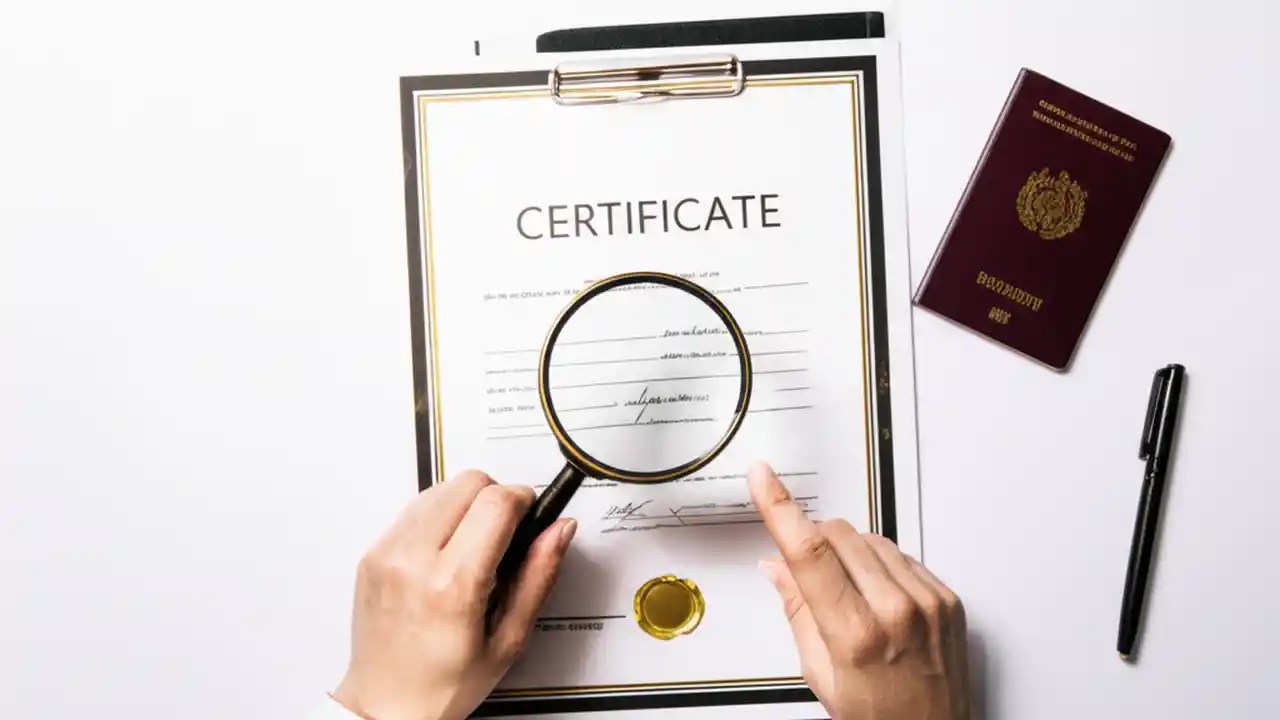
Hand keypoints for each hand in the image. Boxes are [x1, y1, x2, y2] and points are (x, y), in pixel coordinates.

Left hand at [331, 470, 576, 719]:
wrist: (385, 705)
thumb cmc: (442, 685)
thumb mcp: (507, 640)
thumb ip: (538, 576)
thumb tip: (559, 530)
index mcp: (451, 585)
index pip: (497, 503)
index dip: (524, 500)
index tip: (532, 515)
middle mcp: (412, 560)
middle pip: (468, 482)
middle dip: (496, 498)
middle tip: (504, 535)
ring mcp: (386, 552)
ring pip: (440, 487)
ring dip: (466, 504)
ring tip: (473, 547)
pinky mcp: (371, 552)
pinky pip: (414, 507)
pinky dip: (438, 516)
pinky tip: (446, 551)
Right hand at [749, 462, 969, 719]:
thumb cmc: (879, 719)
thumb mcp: (822, 676)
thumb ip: (798, 611)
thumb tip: (776, 567)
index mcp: (857, 635)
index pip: (809, 552)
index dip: (780, 507)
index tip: (764, 478)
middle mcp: (897, 611)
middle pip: (839, 535)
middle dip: (814, 540)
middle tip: (807, 569)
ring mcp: (928, 602)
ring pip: (871, 538)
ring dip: (848, 550)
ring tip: (847, 593)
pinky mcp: (948, 598)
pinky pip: (903, 555)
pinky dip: (880, 564)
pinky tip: (877, 596)